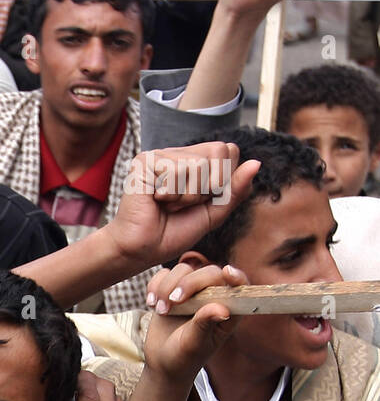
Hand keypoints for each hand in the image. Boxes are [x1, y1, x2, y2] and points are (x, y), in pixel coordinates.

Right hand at [107, 143, 260, 270]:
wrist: (143, 250)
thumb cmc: (173, 233)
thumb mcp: (214, 213)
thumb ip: (235, 189)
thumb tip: (256, 163)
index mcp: (193, 160)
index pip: (229, 150)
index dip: (224, 179)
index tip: (203, 200)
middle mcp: (177, 153)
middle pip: (219, 151)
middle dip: (209, 186)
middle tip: (184, 203)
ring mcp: (159, 155)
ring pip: (198, 165)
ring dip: (188, 195)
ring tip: (169, 205)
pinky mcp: (144, 162)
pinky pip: (176, 171)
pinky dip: (172, 195)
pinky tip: (156, 201)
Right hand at [141, 261, 246, 381]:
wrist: (162, 361)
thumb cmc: (184, 357)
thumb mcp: (195, 344)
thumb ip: (205, 325)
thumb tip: (222, 310)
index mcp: (228, 311)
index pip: (239, 287)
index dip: (237, 277)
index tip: (227, 273)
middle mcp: (212, 297)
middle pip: (207, 272)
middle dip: (188, 283)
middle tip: (174, 301)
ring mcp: (191, 292)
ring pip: (183, 270)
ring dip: (167, 287)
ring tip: (160, 310)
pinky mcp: (171, 289)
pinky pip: (163, 274)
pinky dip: (155, 285)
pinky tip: (151, 303)